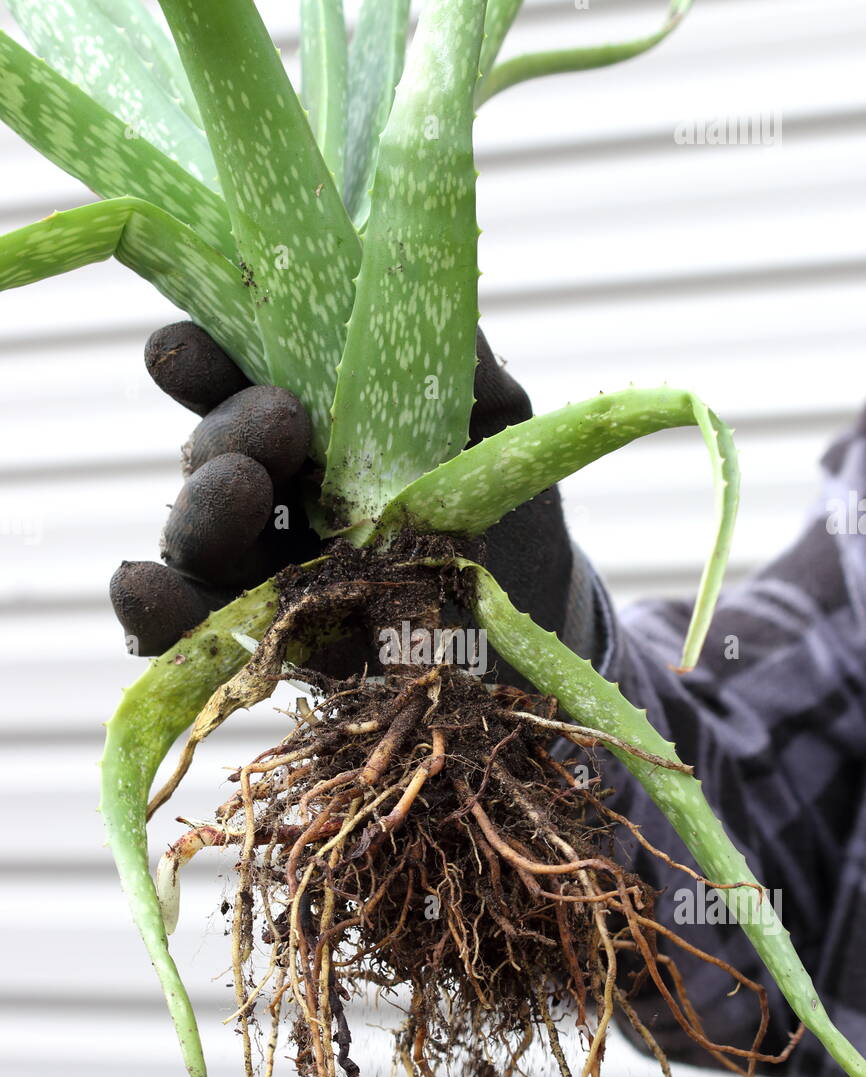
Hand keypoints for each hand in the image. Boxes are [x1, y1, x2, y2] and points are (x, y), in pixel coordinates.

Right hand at [110, 322, 575, 666]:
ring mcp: (267, 568)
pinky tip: (142, 586)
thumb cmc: (508, 508)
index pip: (235, 377)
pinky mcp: (268, 643)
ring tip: (237, 493)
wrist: (536, 618)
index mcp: (314, 420)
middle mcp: (277, 487)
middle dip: (228, 433)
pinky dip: (160, 610)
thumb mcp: (496, 421)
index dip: (205, 358)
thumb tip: (404, 277)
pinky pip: (196, 628)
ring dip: (198, 512)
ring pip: (198, 537)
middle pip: (216, 452)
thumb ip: (452, 356)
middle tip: (277, 425)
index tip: (189, 352)